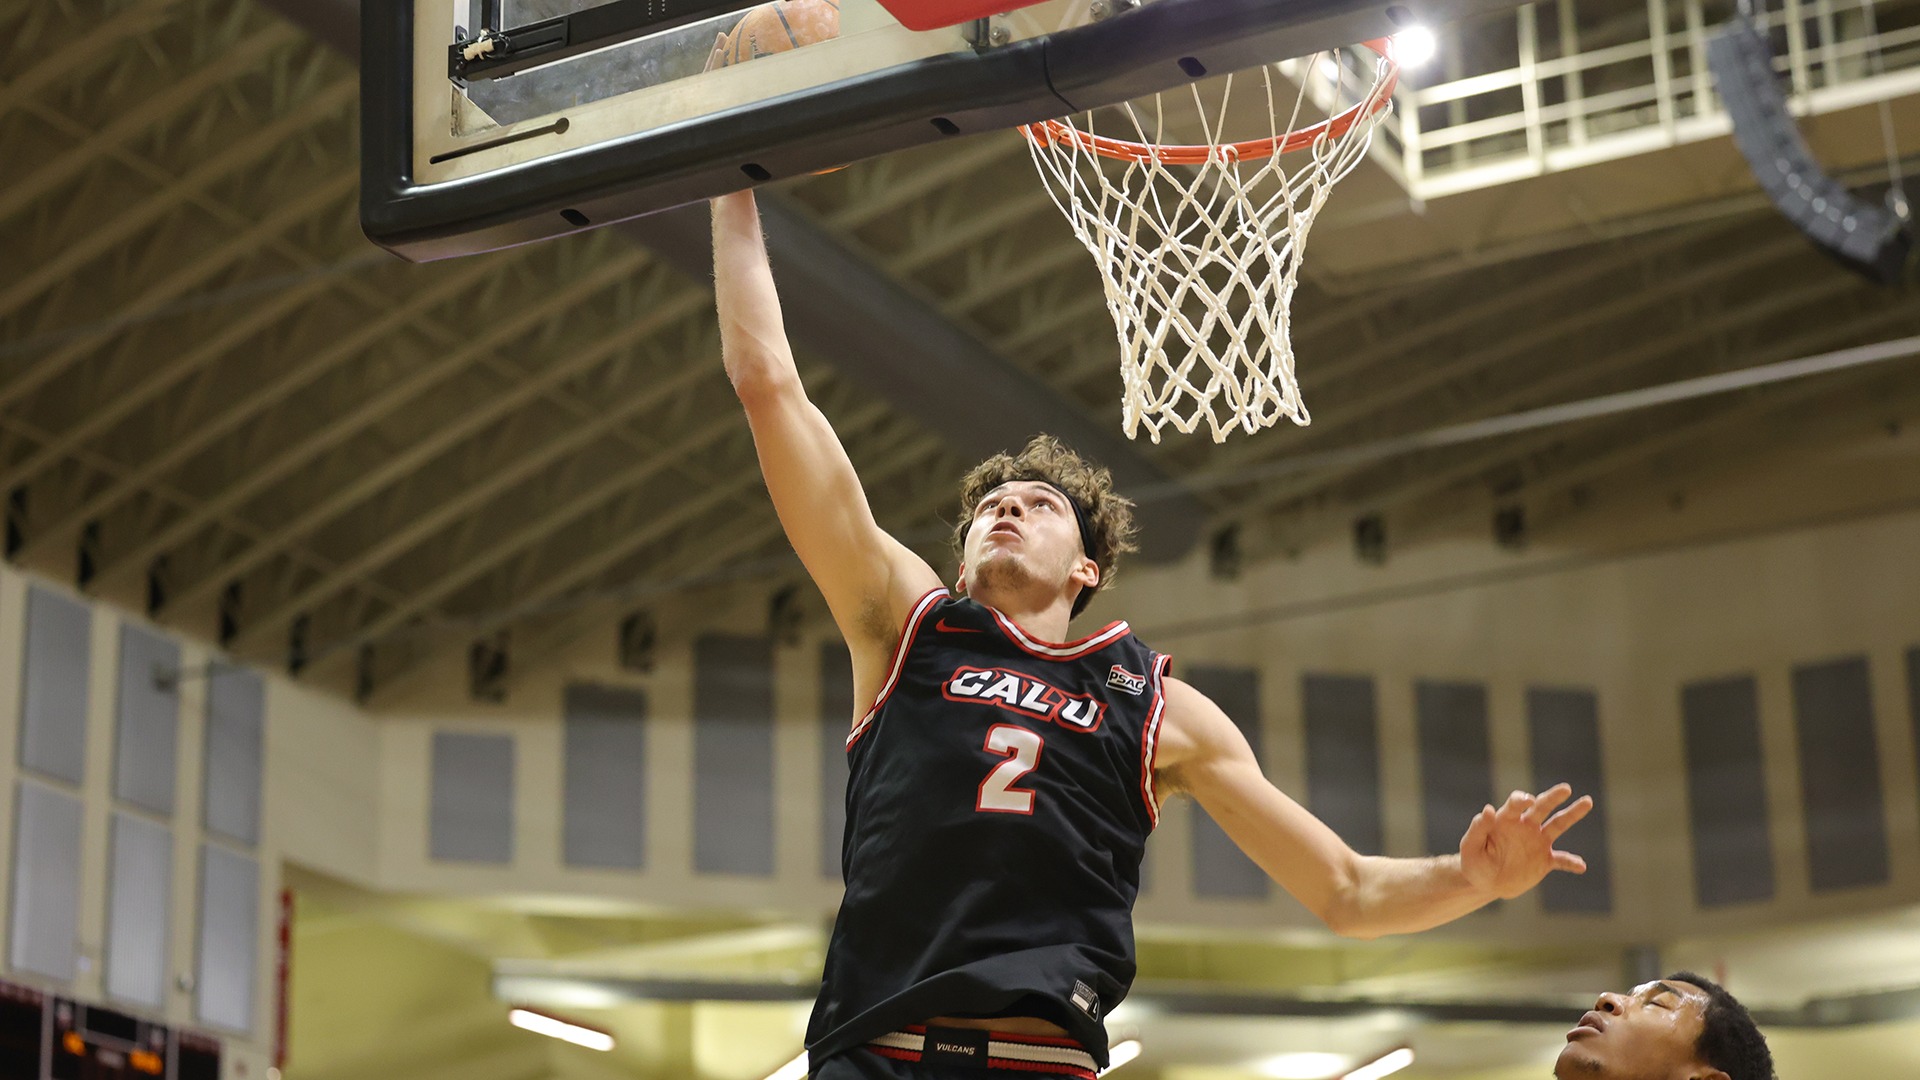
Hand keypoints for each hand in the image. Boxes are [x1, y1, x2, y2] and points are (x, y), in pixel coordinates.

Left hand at [1458, 784, 1592, 899]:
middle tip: (1565, 788)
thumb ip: (1478, 828)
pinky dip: (1571, 862)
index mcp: (1505, 819)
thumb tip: (1488, 809)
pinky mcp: (1544, 861)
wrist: (1484, 882)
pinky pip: (1561, 860)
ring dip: (1572, 814)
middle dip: (1552, 797)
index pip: (1515, 803)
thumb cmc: (1474, 860)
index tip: (1528, 801)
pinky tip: (1581, 866)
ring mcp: (1537, 842)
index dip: (1521, 800)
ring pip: (1558, 825)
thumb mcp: (1470, 846)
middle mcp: (1524, 826)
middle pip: (1541, 807)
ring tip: (1587, 801)